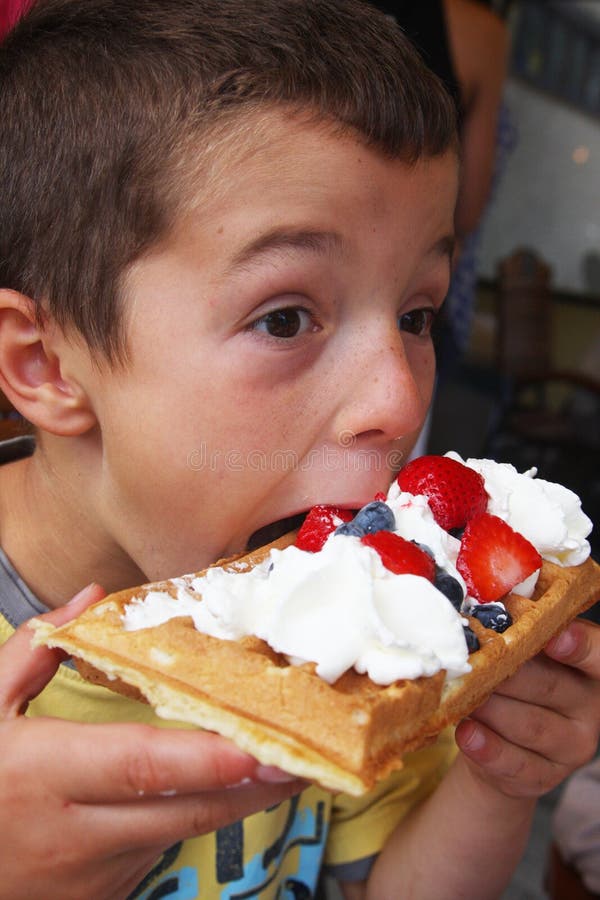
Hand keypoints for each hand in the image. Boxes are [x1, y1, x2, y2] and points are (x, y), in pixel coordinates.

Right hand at [0, 585, 303, 899]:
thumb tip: (89, 599)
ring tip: (289, 765)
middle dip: (253, 785)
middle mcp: (76, 830)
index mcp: (43, 774)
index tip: (262, 743)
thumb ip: (32, 652)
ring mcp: (94, 872)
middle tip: (311, 754)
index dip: (206, 758)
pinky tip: (221, 789)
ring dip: (236, 800)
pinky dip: (194, 816)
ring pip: (182, 830)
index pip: (140, 765)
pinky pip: (160, 846)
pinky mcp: (103, 893)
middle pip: (184, 807)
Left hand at [455, 618, 599, 798]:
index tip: (554, 638)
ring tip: (463, 695)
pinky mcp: (544, 776)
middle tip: (475, 662)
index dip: (580, 646)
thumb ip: (521, 637)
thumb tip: (489, 613)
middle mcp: (589, 707)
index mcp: (590, 669)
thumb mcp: (527, 659)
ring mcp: (571, 746)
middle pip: (549, 686)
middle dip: (507, 674)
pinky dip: (487, 748)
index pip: (599, 655)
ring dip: (491, 708)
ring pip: (530, 724)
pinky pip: (515, 762)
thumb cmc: (517, 684)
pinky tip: (466, 733)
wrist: (503, 744)